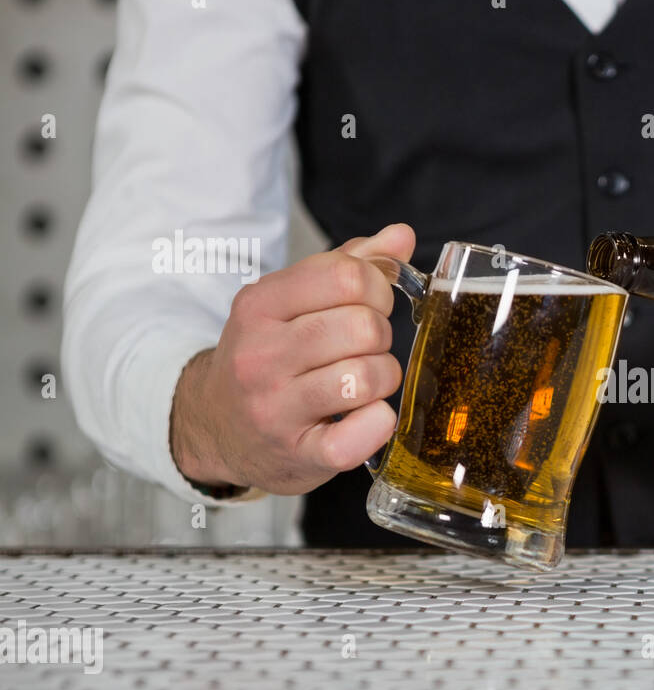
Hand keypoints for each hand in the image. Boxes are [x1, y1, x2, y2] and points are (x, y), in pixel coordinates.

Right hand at [169, 223, 415, 494]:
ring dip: (384, 378)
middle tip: (367, 349)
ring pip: (366, 378)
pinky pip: (359, 436)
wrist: (216, 426)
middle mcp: (261, 355)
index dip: (378, 287)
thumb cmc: (267, 357)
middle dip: (382, 335)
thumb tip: (401, 236)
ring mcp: (276, 408)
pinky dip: (378, 424)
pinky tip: (367, 417)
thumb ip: (348, 265)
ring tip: (367, 382)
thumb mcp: (291, 302)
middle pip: (363, 327)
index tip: (372, 305)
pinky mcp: (298, 453)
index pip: (346, 275)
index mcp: (260, 305)